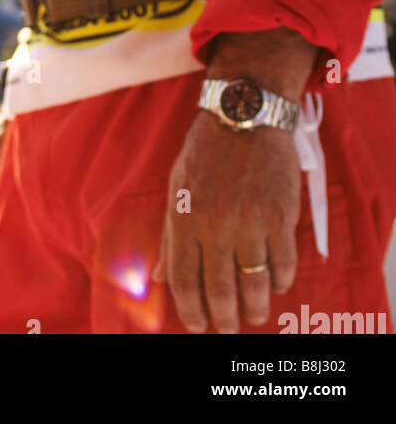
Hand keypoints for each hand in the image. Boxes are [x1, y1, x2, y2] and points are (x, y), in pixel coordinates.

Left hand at [153, 111, 301, 332]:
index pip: (184, 280)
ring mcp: (250, 222)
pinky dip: (280, 281)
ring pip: (254, 284)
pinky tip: (276, 284)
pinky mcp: (280, 216)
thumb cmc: (206, 151)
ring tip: (253, 314)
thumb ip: (171, 235)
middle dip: (223, 319)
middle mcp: (215, 225)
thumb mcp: (176, 187)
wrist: (242, 113)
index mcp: (184, 218)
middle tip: (227, 328)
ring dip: (254, 308)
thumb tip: (159, 277)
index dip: (190, 311)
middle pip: (220, 290)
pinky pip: (283, 264)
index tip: (197, 325)